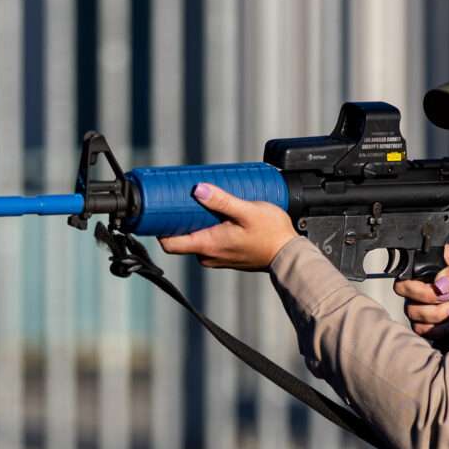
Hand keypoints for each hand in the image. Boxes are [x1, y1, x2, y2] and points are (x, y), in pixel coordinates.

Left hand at [156, 183, 297, 270]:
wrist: (289, 255)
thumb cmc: (271, 234)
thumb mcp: (247, 211)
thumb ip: (222, 201)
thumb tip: (197, 189)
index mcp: (207, 246)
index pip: (169, 244)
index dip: (159, 228)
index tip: (159, 210)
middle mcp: (208, 256)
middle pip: (181, 238)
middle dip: (180, 218)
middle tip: (184, 196)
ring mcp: (217, 258)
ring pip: (196, 238)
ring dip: (197, 221)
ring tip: (204, 201)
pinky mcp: (226, 256)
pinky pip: (209, 242)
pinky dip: (208, 228)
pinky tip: (218, 213)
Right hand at [393, 244, 448, 345]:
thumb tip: (440, 284)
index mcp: (428, 263)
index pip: (407, 268)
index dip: (417, 279)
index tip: (440, 287)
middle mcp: (419, 283)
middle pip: (402, 289)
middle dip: (426, 296)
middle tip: (448, 297)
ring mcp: (419, 303)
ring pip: (411, 311)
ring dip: (436, 314)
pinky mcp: (423, 323)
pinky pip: (419, 329)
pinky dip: (438, 330)